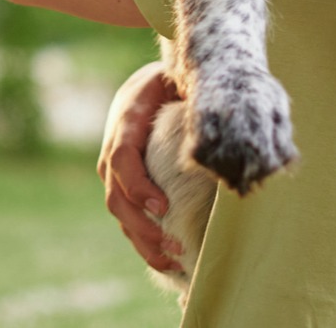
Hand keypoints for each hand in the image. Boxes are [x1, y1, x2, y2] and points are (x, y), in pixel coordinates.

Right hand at [99, 61, 184, 273]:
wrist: (160, 76)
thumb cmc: (181, 78)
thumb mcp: (185, 79)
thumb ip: (195, 104)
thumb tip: (220, 144)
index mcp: (128, 115)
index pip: (121, 158)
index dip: (137, 186)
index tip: (163, 208)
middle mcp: (116, 142)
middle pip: (115, 194)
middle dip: (142, 226)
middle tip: (174, 247)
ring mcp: (116, 163)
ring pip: (119, 210)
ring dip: (143, 240)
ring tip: (174, 260)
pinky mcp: (126, 179)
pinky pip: (127, 213)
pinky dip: (143, 238)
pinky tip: (167, 257)